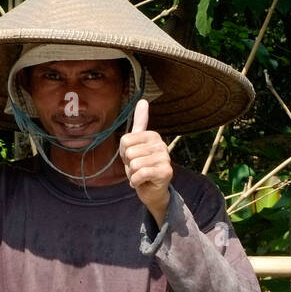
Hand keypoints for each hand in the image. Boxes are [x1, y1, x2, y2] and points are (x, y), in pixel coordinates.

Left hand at [119, 99, 172, 225]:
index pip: (125, 141)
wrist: (153, 191)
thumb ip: (140, 123)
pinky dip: (136, 182)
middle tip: (138, 169)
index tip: (133, 158)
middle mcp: (161, 144)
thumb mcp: (136, 145)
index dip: (124, 154)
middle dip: (129, 166)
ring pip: (134, 165)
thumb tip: (143, 100)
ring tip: (142, 176)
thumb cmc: (142, 167)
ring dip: (133, 175)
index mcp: (153, 135)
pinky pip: (140, 174)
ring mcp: (165, 158)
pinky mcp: (166, 172)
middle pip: (129, 153)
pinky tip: (143, 182)